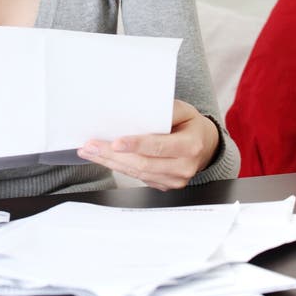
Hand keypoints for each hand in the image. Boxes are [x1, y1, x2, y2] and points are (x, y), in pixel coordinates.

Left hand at [77, 99, 219, 190]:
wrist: (205, 145)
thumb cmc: (191, 124)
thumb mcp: (184, 110)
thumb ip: (165, 111)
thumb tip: (139, 112)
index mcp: (190, 146)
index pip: (159, 147)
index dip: (136, 145)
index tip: (116, 142)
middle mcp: (183, 167)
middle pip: (143, 163)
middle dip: (113, 155)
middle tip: (91, 146)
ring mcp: (174, 180)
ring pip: (137, 173)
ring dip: (110, 162)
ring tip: (90, 151)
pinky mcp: (164, 185)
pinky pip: (138, 177)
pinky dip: (119, 167)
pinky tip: (104, 158)